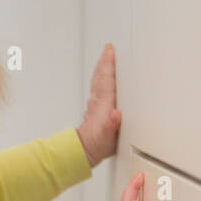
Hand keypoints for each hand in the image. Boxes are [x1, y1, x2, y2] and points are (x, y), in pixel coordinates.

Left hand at [77, 44, 121, 167]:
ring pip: (99, 81)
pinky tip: (105, 81)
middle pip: (101, 76)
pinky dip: (102, 79)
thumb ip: (112, 124)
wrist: (86, 151)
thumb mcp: (108, 136)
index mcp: (104, 104)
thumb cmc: (97, 144)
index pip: (106, 79)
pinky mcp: (96, 109)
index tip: (110, 50)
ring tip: (106, 59)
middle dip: (104, 61)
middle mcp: (99, 102)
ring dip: (102, 68)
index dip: (108, 64)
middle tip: (108, 49)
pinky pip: (99, 88)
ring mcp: (96, 104)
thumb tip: (115, 114)